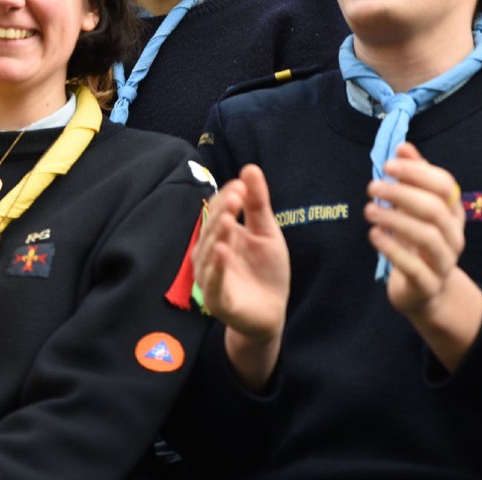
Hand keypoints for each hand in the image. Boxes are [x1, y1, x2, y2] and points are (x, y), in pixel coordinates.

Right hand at [193, 164, 288, 389]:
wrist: (272, 313)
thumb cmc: (266, 272)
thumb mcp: (267, 232)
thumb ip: (258, 203)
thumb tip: (250, 168)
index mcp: (221, 236)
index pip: (218, 211)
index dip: (228, 199)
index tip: (242, 186)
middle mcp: (210, 254)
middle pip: (212, 229)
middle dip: (222, 212)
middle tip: (236, 196)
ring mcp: (211, 277)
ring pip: (208, 254)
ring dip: (217, 236)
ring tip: (229, 220)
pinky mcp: (217, 300)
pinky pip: (213, 282)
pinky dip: (216, 267)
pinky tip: (222, 251)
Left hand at [365, 142, 465, 318]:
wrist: (424, 291)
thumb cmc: (417, 242)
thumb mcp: (416, 208)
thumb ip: (413, 178)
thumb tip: (403, 147)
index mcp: (454, 212)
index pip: (444, 184)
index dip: (417, 172)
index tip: (388, 166)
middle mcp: (454, 236)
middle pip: (435, 208)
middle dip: (402, 194)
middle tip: (372, 187)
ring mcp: (445, 262)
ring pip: (427, 236)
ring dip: (395, 219)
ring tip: (369, 210)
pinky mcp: (429, 285)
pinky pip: (414, 266)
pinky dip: (392, 248)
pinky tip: (374, 234)